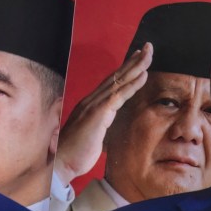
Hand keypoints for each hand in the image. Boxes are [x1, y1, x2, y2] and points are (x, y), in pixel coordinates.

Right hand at [55, 43, 150, 182]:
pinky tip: (144, 75)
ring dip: (136, 67)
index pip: (111, 83)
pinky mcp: (99, 113)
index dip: (125, 70)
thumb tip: (106, 125)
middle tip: (148, 47)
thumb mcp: (92, 136)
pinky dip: (132, 84)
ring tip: (148, 54)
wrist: (61, 163)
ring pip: (119, 81)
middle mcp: (92, 100)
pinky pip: (119, 95)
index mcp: (91, 105)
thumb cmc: (75, 153)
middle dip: (133, 61)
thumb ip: (100, 126)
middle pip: (116, 76)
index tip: (137, 59)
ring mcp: (94, 105)